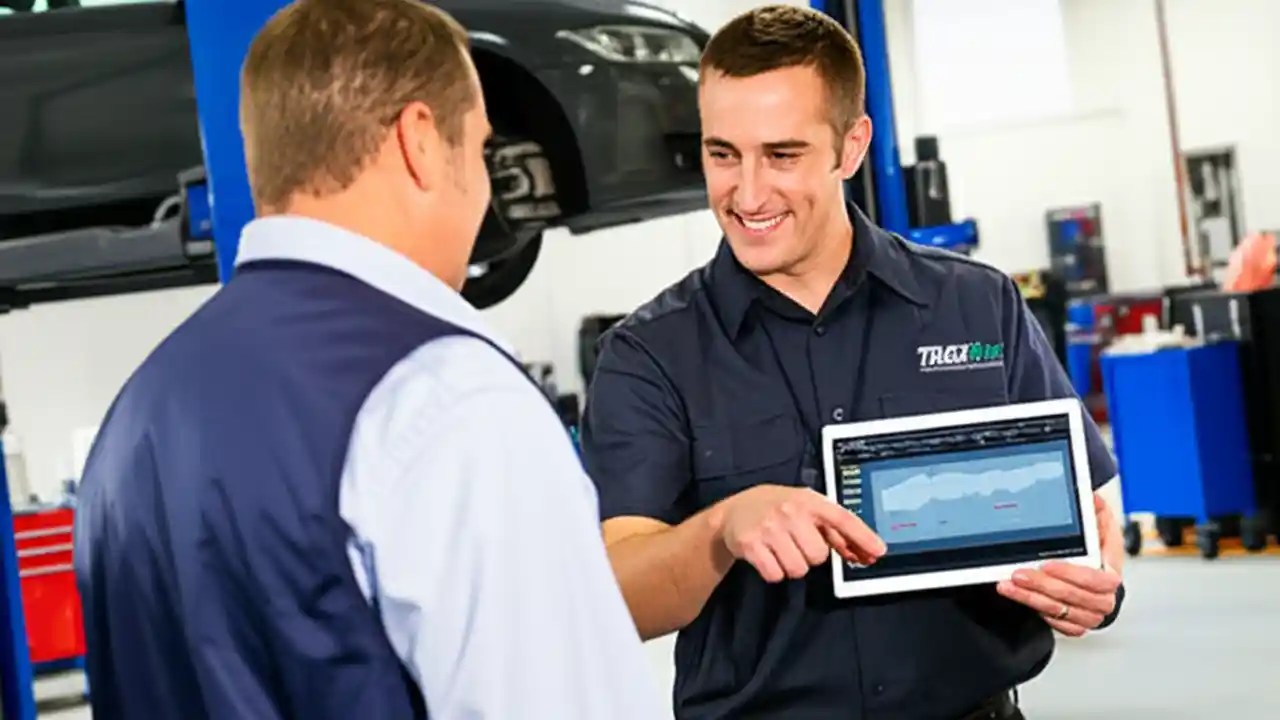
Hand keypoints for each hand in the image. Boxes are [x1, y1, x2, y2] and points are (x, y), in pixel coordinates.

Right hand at [716, 485, 886, 582]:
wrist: (733, 511)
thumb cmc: (777, 510)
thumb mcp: (806, 511)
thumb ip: (835, 533)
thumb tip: (864, 554)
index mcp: (808, 501)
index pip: (842, 518)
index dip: (862, 536)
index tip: (878, 551)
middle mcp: (790, 511)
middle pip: (818, 556)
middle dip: (810, 555)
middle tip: (796, 544)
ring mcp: (769, 528)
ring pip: (798, 569)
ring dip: (792, 565)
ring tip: (781, 549)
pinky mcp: (750, 544)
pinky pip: (776, 575)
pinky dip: (773, 571)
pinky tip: (767, 555)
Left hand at [996, 494, 1122, 635]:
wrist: (1094, 570)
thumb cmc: (1097, 545)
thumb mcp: (1098, 521)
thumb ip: (1093, 509)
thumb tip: (1089, 497)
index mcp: (1112, 571)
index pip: (1100, 579)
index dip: (1074, 574)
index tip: (1048, 564)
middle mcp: (1106, 597)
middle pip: (1076, 597)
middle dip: (1044, 586)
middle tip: (1019, 574)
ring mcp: (1091, 613)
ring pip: (1061, 611)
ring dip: (1032, 598)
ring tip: (1008, 584)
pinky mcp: (1076, 623)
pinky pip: (1057, 623)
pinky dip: (1036, 610)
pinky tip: (1019, 596)